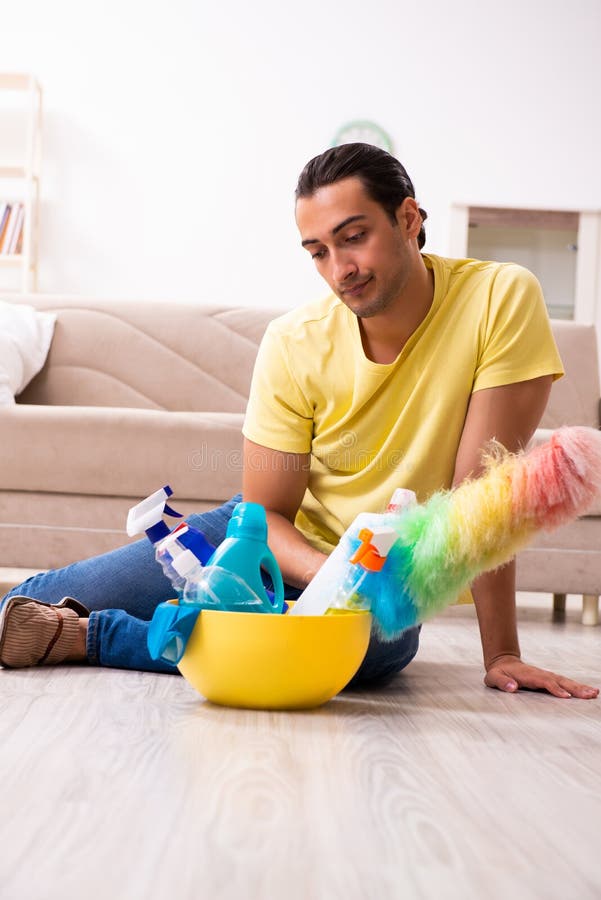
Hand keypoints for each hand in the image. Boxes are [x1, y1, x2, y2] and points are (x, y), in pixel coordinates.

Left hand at [484, 654, 598, 698]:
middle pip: (560, 681)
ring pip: (565, 682)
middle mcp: (540, 674)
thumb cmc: (499, 673)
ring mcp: (546, 676)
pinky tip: (588, 692)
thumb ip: (502, 682)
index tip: (565, 696)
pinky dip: (576, 688)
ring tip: (594, 693)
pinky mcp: (549, 680)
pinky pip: (564, 684)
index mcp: (529, 675)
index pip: (544, 682)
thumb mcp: (494, 678)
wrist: (503, 663)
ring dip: (579, 688)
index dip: (554, 688)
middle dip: (574, 688)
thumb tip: (513, 687)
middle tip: (589, 694)